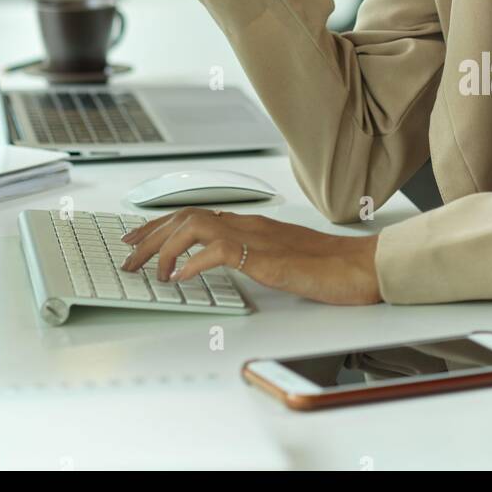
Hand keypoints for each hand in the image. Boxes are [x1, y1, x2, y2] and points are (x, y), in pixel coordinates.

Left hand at [119, 209, 382, 305]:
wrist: (361, 267)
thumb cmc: (329, 267)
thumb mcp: (279, 260)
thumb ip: (251, 256)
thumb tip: (221, 264)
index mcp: (251, 223)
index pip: (194, 214)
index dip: (161, 225)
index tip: (137, 238)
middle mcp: (249, 224)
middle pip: (186, 216)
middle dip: (151, 235)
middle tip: (129, 255)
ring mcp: (257, 238)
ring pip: (196, 226)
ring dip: (167, 247)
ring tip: (152, 269)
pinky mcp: (267, 257)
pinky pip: (220, 250)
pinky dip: (195, 261)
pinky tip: (183, 276)